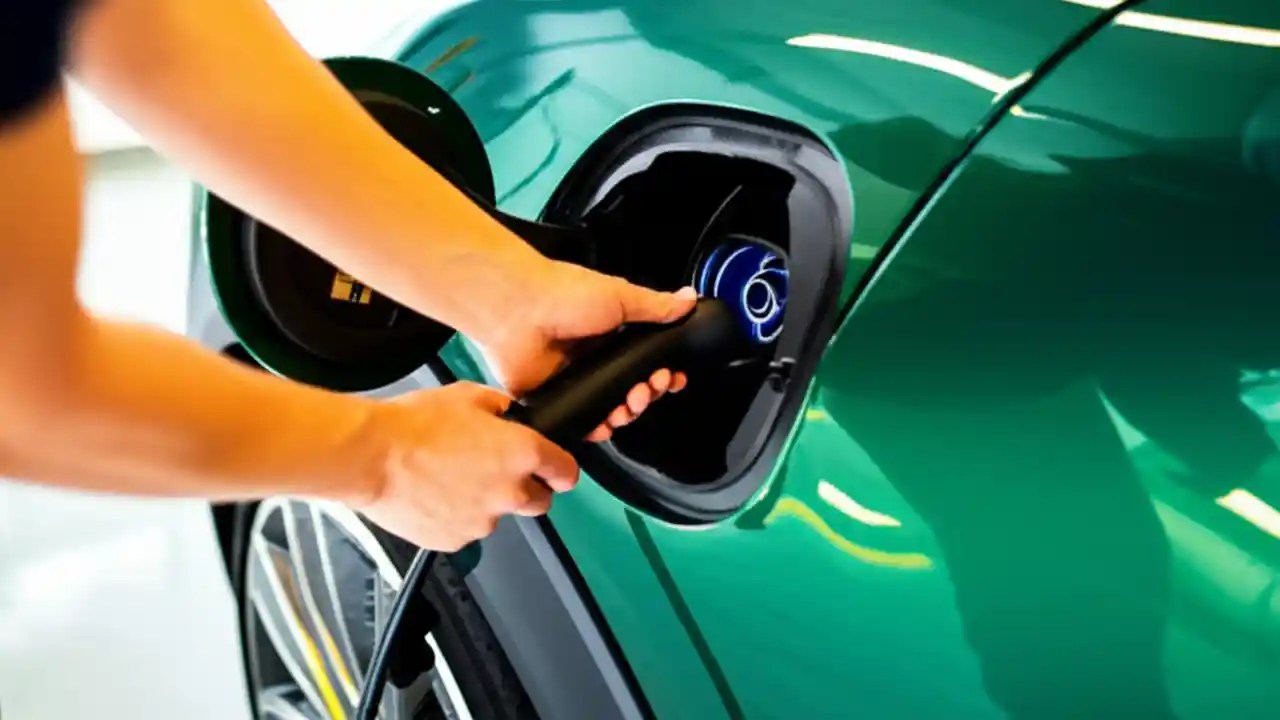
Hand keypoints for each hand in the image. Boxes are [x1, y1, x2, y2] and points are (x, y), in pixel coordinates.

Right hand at [353, 382, 577, 550]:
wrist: (372, 457)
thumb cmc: (414, 425)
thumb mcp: (466, 395)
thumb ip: (498, 406)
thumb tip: (504, 412)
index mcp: (522, 454)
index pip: (566, 472)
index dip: (561, 470)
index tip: (555, 471)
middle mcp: (510, 492)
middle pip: (540, 502)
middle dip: (527, 489)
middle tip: (497, 473)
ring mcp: (483, 521)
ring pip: (497, 515)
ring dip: (484, 502)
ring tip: (450, 479)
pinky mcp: (455, 540)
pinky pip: (465, 530)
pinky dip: (456, 517)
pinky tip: (434, 495)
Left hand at [476, 260, 697, 441]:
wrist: (518, 310)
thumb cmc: (562, 294)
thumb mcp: (620, 296)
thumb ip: (656, 306)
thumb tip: (688, 300)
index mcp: (612, 334)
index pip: (647, 362)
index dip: (662, 374)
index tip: (672, 377)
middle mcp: (594, 359)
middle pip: (632, 390)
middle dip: (647, 395)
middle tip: (649, 388)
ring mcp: (574, 381)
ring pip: (610, 409)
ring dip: (626, 413)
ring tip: (629, 405)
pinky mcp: (554, 398)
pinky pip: (580, 422)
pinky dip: (596, 428)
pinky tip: (606, 424)